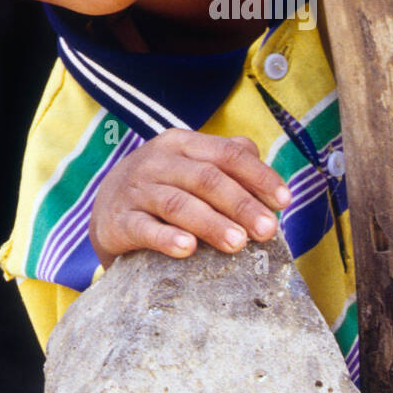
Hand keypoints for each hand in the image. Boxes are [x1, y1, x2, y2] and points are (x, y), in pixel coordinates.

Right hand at [88, 128, 291, 266]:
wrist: (108, 209)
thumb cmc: (166, 188)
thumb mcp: (193, 167)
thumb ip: (231, 167)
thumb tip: (275, 187)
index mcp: (182, 143)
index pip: (227, 154)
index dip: (259, 176)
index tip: (284, 201)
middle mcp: (157, 161)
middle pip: (206, 178)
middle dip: (241, 204)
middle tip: (267, 230)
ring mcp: (135, 190)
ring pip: (178, 203)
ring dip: (211, 223)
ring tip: (237, 243)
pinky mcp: (117, 221)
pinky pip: (144, 229)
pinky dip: (166, 238)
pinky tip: (187, 249)